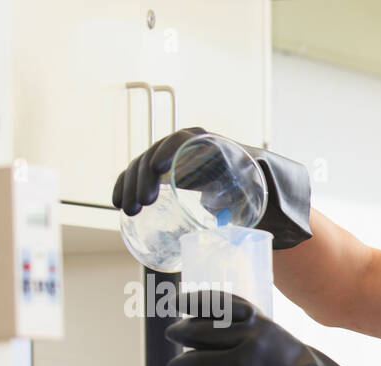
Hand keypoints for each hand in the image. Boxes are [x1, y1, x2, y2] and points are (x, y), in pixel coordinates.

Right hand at [112, 127, 312, 249]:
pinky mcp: (166, 174)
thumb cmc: (261, 188)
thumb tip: (220, 204)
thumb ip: (250, 191)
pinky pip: (141, 176)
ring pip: (144, 166)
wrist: (258, 191)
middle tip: (141, 204)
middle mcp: (190, 147)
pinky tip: (119, 203)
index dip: (168, 151)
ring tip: (129, 211)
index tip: (158, 169)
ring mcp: (174, 159)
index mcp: (212, 145)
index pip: (183, 140)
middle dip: (143, 177)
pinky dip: (128, 186)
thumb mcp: (258, 187)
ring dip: (132, 186)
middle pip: (157, 154)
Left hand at [166, 290, 380, 365]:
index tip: (179, 302)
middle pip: (200, 331)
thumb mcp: (278, 339)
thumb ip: (248, 332)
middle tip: (171, 333)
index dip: (195, 301)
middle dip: (180, 332)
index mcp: (262, 322)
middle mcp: (252, 340)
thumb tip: (204, 331)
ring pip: (196, 361)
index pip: (218, 304)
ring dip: (180, 364)